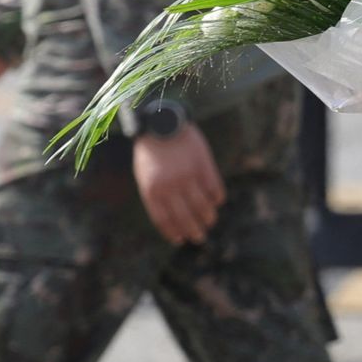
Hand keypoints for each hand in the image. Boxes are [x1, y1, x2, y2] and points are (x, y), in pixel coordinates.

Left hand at [133, 124, 225, 245]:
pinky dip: (217, 198)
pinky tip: (217, 202)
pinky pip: (214, 188)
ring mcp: (188, 176)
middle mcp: (170, 187)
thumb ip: (155, 195)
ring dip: (208, 217)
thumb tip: (170, 218)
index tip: (181, 239)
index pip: (165, 220)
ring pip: (202, 205)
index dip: (174, 232)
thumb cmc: (151, 151)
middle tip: (200, 237)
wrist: (160, 123)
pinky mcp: (203, 165)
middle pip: (185, 217)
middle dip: (194, 230)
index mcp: (152, 191)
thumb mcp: (145, 175)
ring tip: (210, 221)